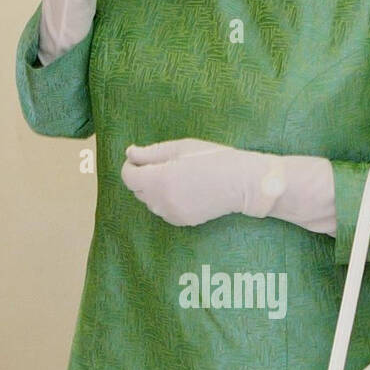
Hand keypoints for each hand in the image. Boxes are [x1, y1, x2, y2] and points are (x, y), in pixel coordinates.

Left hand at [120, 137, 284, 226]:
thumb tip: (130, 153)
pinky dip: (166, 199)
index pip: (128, 176)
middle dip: (143, 176)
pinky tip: (185, 189)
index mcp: (158, 179)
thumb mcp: (180, 148)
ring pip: (150, 201)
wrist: (241, 183)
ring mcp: (171, 214)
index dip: (131, 165)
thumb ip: (150, 152)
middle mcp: (161, 200)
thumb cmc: (212, 158)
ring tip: (178, 176)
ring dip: (154, 189)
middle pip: (137, 189)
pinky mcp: (181, 221)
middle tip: (165, 164)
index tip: (142, 158)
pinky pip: (163, 209)